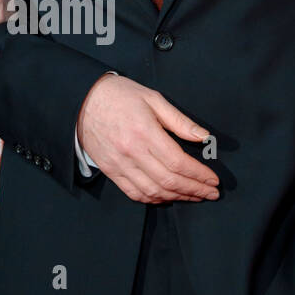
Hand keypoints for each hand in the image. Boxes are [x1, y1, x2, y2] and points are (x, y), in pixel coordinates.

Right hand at [76, 75, 218, 203]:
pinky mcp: (110, 170)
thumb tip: (203, 137)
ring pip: (153, 191)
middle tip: (211, 193)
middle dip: (194, 190)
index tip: (213, 179)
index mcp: (145, 132)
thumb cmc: (119, 95)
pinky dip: (154, 199)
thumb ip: (179, 120)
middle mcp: (132, 152)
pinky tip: (168, 197)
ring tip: (194, 196)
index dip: (199, 174)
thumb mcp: (153, 99)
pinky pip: (134, 193)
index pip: (178, 162)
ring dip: (177, 197)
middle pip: (169, 181)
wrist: (81, 100)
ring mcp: (119, 164)